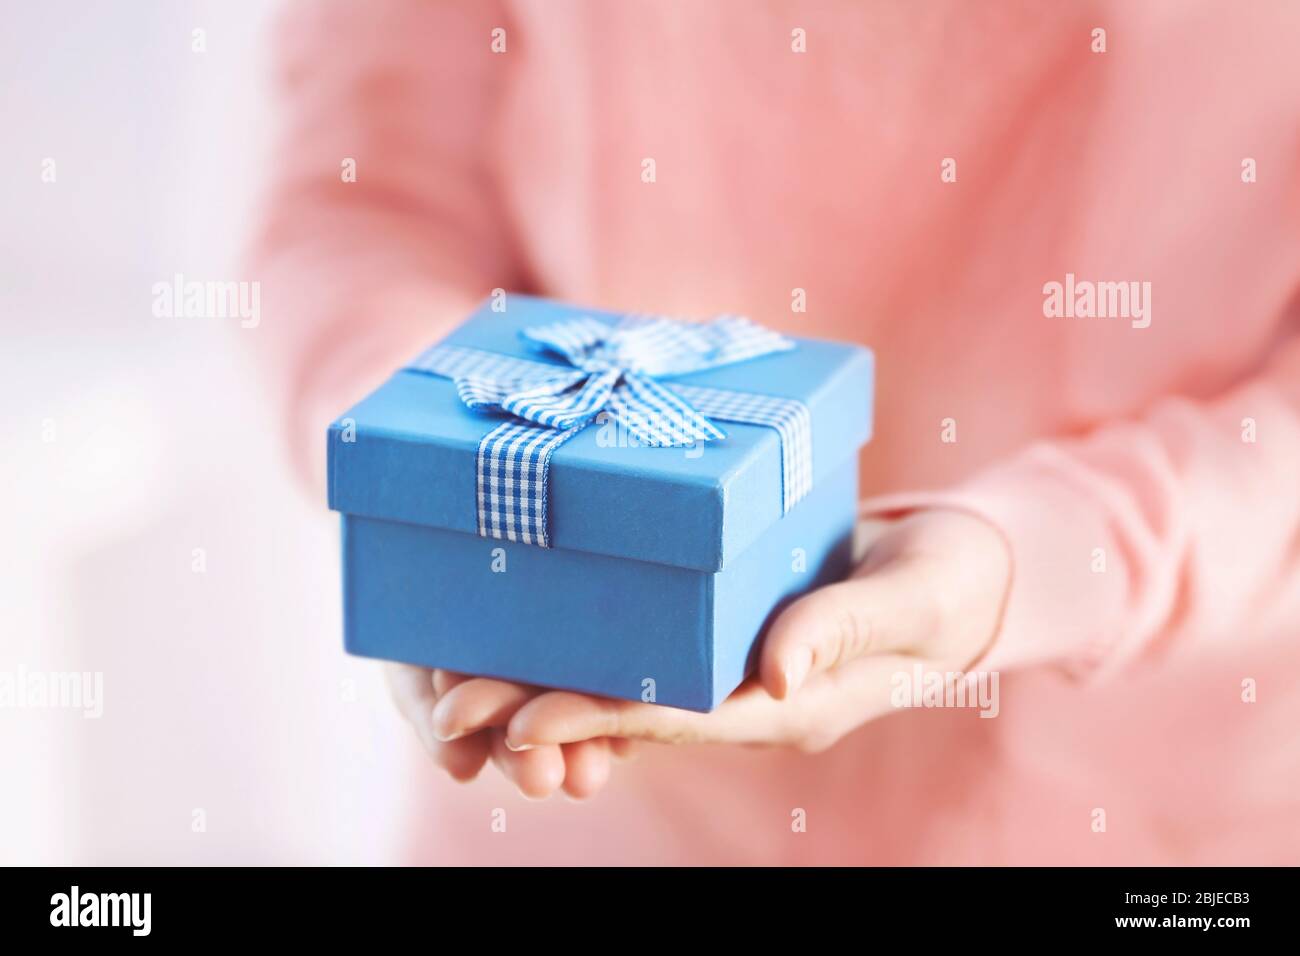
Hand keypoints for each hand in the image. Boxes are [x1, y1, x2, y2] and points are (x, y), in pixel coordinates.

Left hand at [389, 508, 1010, 798]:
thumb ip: (845, 629)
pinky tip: (526, 634)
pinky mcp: (722, 634)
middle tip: (448, 710)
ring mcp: (729, 668)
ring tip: (456, 680)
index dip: (595, 720)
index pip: (676, 717)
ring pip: (621, 689)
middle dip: (538, 711)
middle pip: (625, 713)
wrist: (959, 569)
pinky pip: (643, 655)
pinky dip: (583, 651)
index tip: (518, 725)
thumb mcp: (912, 597)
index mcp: (788, 700)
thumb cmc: (948, 582)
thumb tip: (776, 675)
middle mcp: (745, 694)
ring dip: (542, 685)